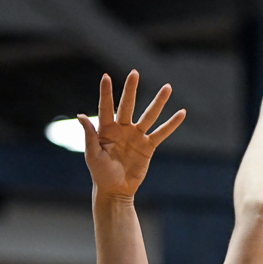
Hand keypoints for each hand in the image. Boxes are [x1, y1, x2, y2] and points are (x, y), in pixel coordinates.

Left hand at [79, 70, 185, 199]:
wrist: (115, 190)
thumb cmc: (100, 173)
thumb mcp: (91, 155)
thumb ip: (89, 135)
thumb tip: (81, 115)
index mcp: (106, 129)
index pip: (106, 107)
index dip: (106, 92)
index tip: (106, 76)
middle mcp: (122, 128)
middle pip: (128, 105)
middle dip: (131, 89)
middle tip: (135, 73)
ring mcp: (136, 136)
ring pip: (149, 115)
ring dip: (158, 102)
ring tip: (168, 87)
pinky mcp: (148, 146)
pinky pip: (161, 133)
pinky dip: (172, 124)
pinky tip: (181, 113)